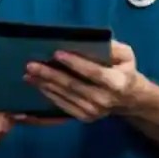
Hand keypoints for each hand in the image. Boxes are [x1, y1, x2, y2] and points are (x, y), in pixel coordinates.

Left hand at [24, 40, 142, 122]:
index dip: (75, 63)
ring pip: (65, 96)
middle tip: (31, 65)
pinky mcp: (84, 117)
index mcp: (116, 83)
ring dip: (45, 84)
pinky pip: (63, 105)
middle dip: (50, 74)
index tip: (56, 53)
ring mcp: (93, 112)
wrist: (129, 100)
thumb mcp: (127, 56)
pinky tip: (38, 84)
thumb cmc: (125, 71)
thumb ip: (112, 48)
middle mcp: (104, 100)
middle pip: (73, 85)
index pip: (93, 72)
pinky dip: (49, 94)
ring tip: (29, 74)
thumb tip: (91, 40)